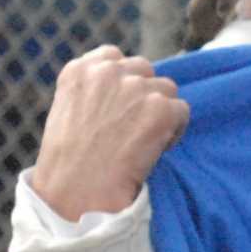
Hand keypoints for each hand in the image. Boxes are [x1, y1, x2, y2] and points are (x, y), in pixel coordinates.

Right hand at [31, 45, 190, 220]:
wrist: (77, 193)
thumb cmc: (69, 165)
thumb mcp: (69, 114)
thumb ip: (95, 93)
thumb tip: (130, 90)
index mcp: (80, 70)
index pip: (114, 57)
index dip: (122, 83)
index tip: (118, 110)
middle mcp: (108, 71)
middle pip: (144, 71)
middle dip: (143, 97)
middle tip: (131, 130)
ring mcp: (135, 88)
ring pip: (166, 90)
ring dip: (160, 113)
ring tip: (141, 143)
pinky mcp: (160, 108)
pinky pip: (182, 112)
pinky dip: (174, 132)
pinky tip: (153, 151)